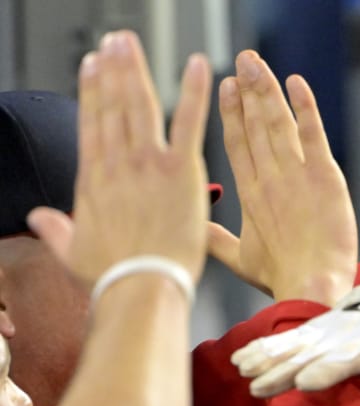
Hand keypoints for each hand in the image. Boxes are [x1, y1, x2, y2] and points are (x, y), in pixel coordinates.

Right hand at [28, 32, 211, 284]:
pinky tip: (202, 67)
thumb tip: (37, 219)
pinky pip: (189, 124)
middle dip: (113, 71)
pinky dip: (195, 93)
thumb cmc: (112, 276)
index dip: (92, 92)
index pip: (92, 124)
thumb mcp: (71, 251)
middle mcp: (118, 164)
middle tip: (116, 43)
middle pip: (113, 106)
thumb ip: (55, 229)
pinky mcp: (181, 171)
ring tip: (134, 44)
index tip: (92, 67)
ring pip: (141, 106)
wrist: (141, 287)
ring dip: (137, 71)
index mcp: (95, 179)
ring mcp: (148, 164)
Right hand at [208, 50, 356, 305]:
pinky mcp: (323, 177)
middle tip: (243, 62)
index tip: (225, 87)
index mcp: (249, 195)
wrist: (311, 287)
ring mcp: (295, 175)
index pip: (237, 144)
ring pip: (277, 124)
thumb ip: (217, 238)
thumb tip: (196, 230)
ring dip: (267, 91)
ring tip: (257, 64)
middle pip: (254, 126)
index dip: (231, 114)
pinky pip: (313, 134)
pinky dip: (305, 107)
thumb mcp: (241, 259)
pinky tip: (296, 83)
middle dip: (248, 92)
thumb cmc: (281, 279)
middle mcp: (268, 178)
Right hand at [230, 268, 359, 405]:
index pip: (352, 359)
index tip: (306, 383)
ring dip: (268, 358)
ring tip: (243, 373)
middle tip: (259, 388)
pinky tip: (241, 359)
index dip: (329, 370)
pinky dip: (265, 346)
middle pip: (314, 354)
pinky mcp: (317, 328)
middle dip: (286, 370)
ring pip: (295, 344)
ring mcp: (331, 328)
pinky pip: (288, 336)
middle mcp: (350, 333)